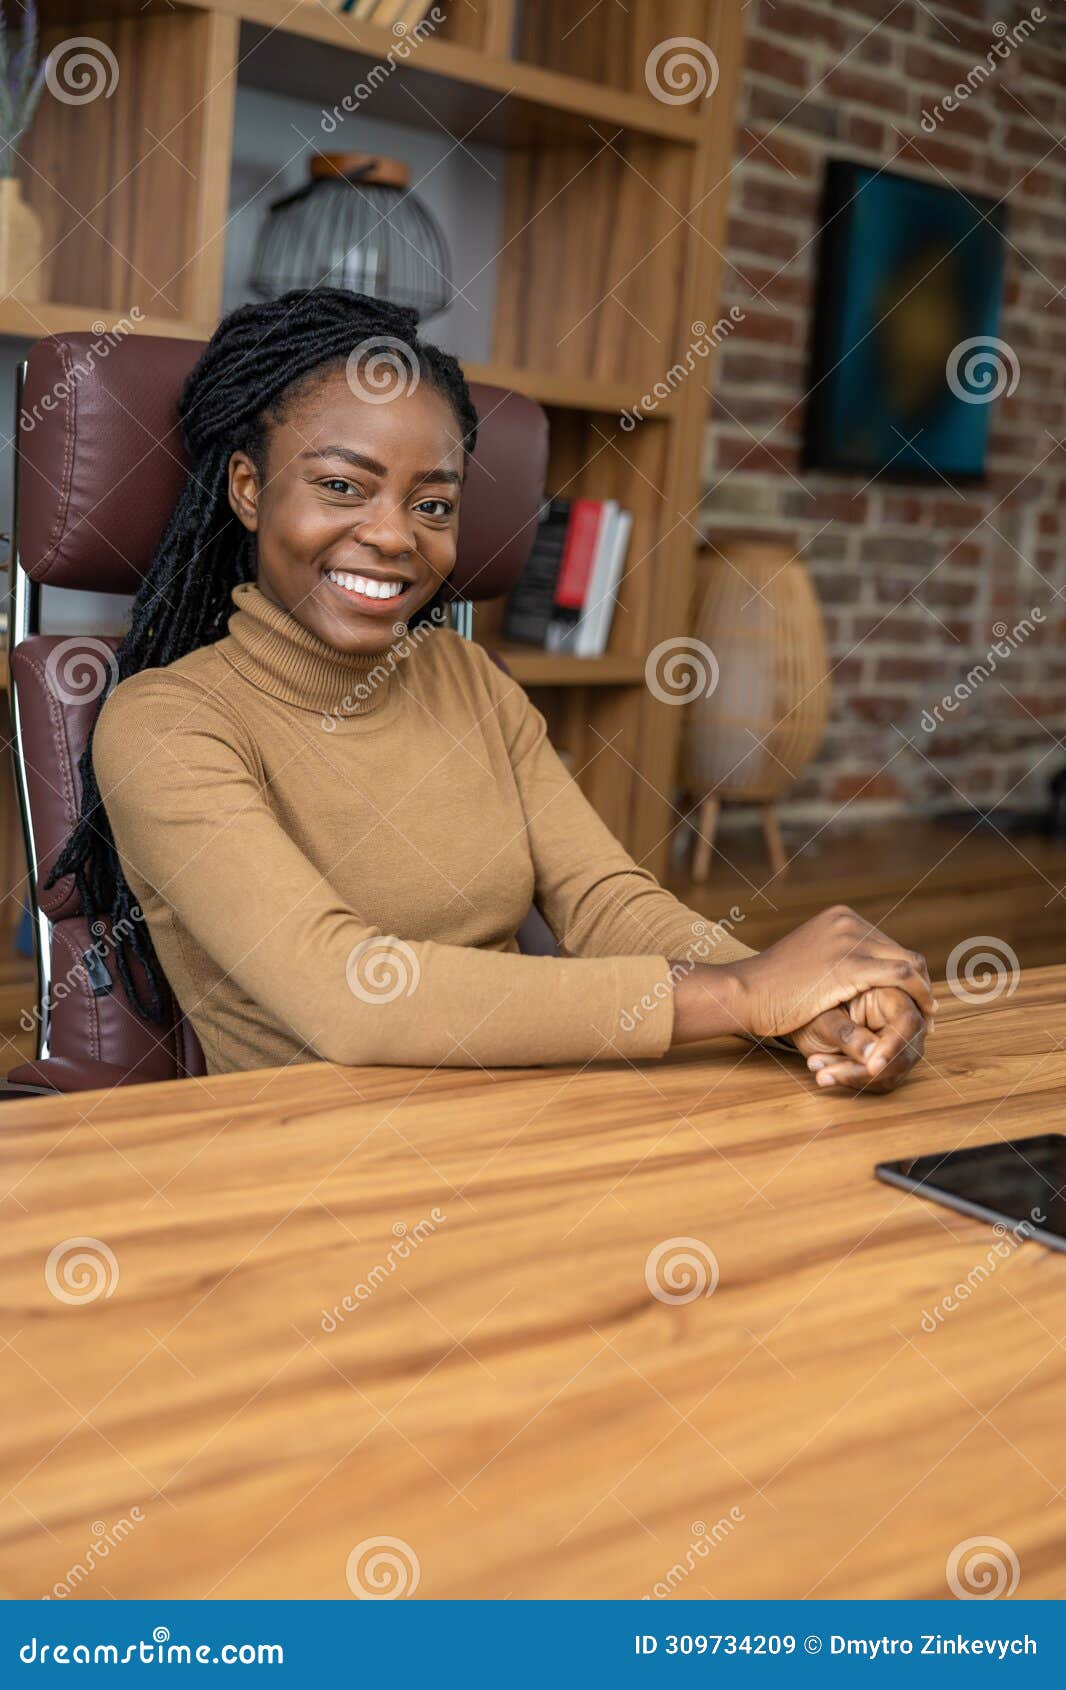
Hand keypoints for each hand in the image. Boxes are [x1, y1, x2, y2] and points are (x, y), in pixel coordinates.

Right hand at [730, 905, 933, 1039]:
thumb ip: (834, 956)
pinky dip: (918, 996)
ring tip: (929, 1019)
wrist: (746, 992)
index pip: (888, 944)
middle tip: (929, 1013)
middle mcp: (848, 922)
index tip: (915, 997)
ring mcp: (850, 941)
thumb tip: (855, 969)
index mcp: (839, 917)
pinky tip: (922, 1018)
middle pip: (902, 953)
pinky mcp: (851, 966)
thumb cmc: (773, 986)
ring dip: (924, 993)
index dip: (907, 973)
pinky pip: (901, 977)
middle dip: (920, 984)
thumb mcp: (808, 958)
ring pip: (908, 963)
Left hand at [790, 986, 929, 1092]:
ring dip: (857, 1076)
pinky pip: (883, 1077)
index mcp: (885, 987)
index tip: (872, 1068)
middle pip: (907, 1049)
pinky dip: (854, 1079)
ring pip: (895, 1067)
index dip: (894, 1046)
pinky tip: (824, 1071)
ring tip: (817, 1068)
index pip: (907, 1019)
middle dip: (869, 1069)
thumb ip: (847, 1034)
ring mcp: (895, 1033)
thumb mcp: (819, 1017)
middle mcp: (897, 1010)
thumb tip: (873, 1056)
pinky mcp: (887, 1053)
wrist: (786, 1006)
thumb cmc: (802, 1003)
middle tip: (828, 1074)